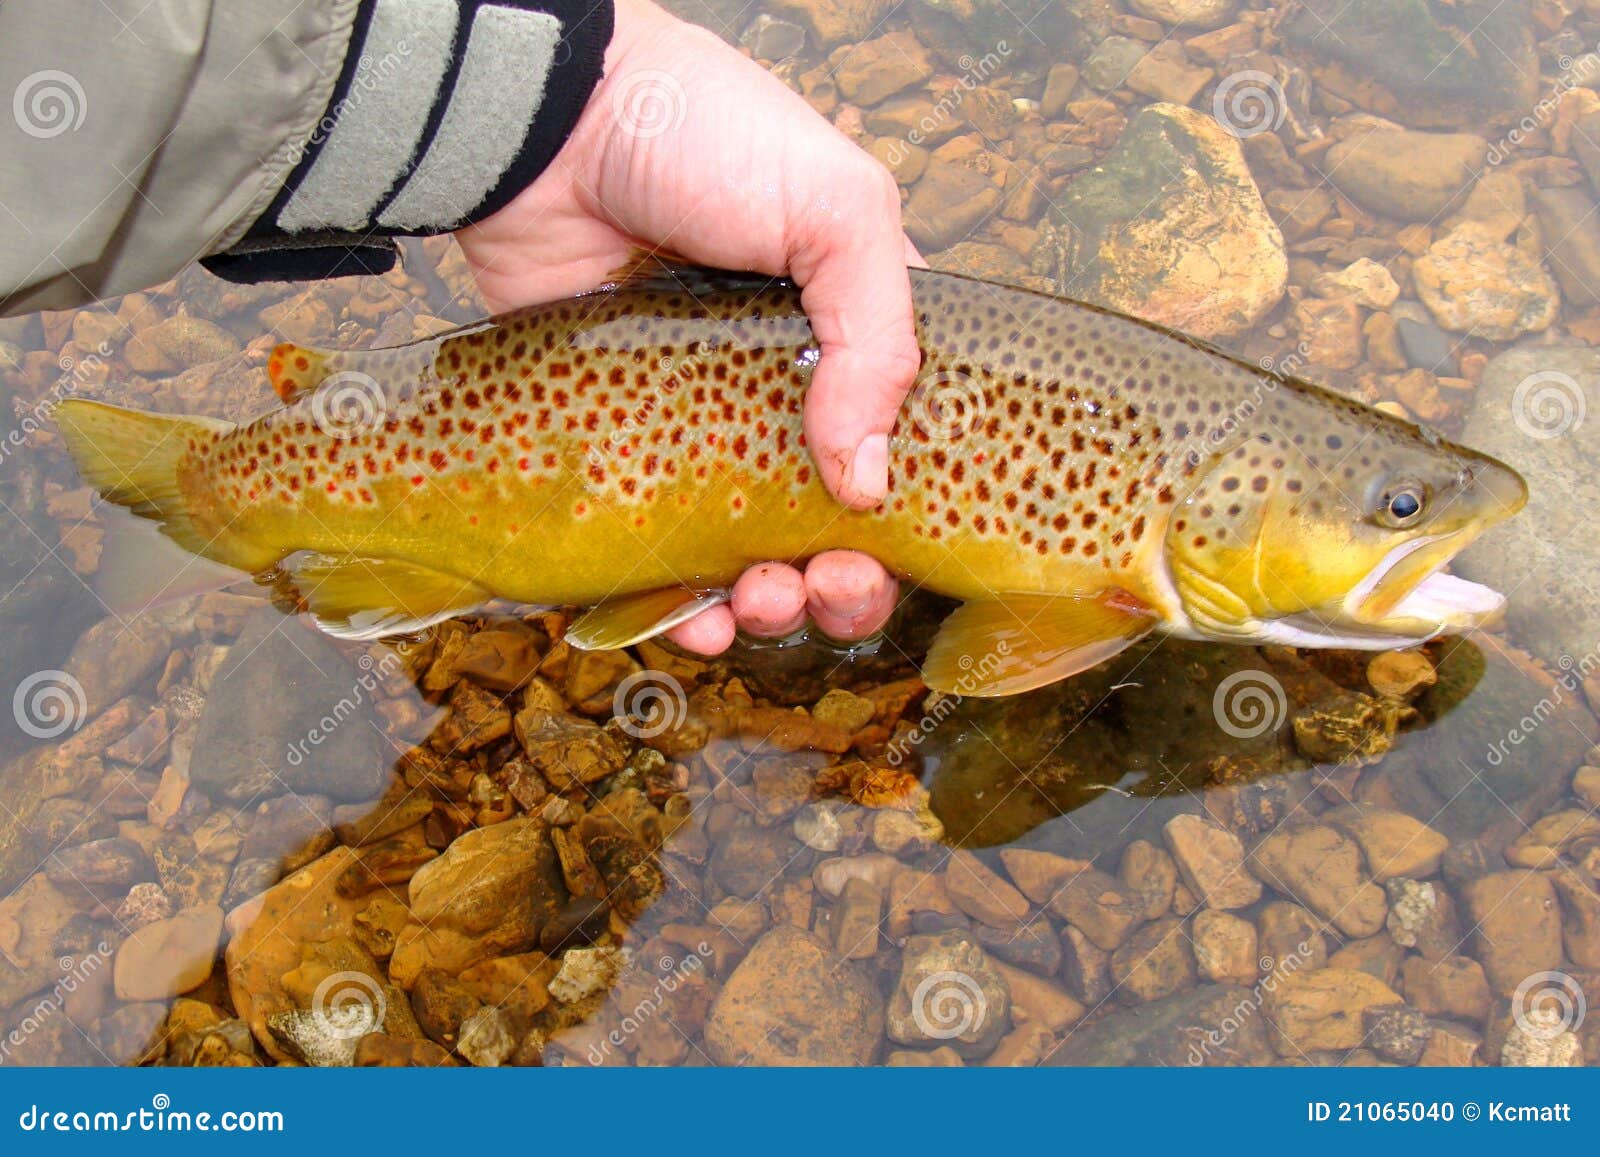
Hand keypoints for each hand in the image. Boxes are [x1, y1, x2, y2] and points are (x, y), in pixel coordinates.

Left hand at [456, 0, 914, 653]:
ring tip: (761, 602)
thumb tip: (869, 480)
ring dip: (771, 603)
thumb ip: (876, 337)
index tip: (895, 551)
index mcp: (849, 339)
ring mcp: (699, 425)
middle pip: (830, 521)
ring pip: (747, 549)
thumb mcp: (836, 207)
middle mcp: (780, 393)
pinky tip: (697, 615)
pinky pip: (656, 545)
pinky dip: (680, 598)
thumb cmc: (704, 137)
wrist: (550, 124)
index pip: (903, 449)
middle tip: (830, 587)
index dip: (909, 517)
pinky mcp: (619, 444)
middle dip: (843, 581)